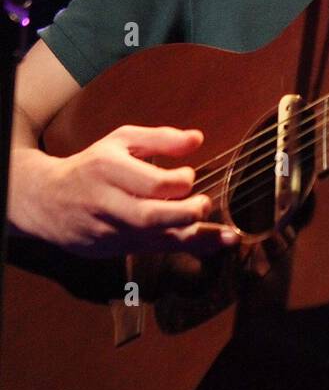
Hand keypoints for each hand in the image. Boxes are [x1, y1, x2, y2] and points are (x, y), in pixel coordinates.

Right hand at [22, 125, 239, 256]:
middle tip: (206, 204)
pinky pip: (152, 251)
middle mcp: (106, 203)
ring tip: (224, 234)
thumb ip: (160, 138)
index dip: (181, 181)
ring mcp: (107, 231)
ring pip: (154, 239)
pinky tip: (210, 244)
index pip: (154, 183)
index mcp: (107, 170)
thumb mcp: (121, 141)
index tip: (188, 175)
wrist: (45, 200)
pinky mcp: (111, 250)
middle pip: (152, 216)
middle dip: (188, 214)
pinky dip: (183, 248)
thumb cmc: (91, 165)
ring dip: (194, 237)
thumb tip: (197, 139)